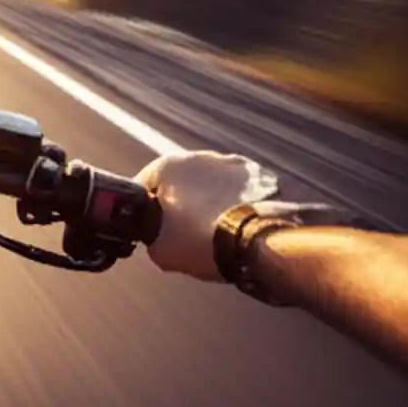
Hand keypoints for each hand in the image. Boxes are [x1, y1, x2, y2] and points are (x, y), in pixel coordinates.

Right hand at [136, 152, 278, 280]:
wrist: (261, 244)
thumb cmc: (203, 241)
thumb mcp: (161, 251)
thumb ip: (152, 239)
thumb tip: (159, 239)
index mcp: (167, 166)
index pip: (143, 185)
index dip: (145, 209)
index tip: (151, 227)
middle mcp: (200, 155)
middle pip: (181, 181)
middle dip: (182, 202)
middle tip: (187, 232)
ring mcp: (235, 163)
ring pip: (213, 183)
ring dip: (211, 200)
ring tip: (220, 231)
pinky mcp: (264, 175)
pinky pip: (242, 191)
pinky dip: (240, 204)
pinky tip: (242, 227)